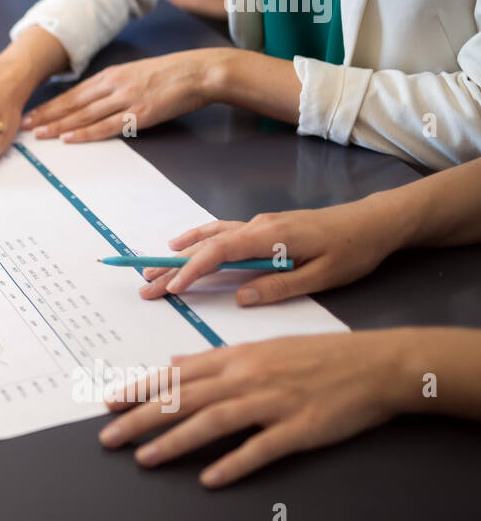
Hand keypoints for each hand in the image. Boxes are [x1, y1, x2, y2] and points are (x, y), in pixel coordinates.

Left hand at [21, 48, 231, 142]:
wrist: (199, 72)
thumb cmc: (171, 75)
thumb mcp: (136, 74)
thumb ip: (114, 86)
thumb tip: (93, 100)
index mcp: (112, 75)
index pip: (73, 93)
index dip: (50, 104)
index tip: (31, 113)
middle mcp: (114, 85)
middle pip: (72, 103)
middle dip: (46, 115)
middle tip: (24, 125)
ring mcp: (126, 99)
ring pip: (84, 114)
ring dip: (59, 125)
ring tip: (39, 134)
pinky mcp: (140, 114)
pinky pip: (107, 126)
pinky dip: (86, 132)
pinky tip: (69, 137)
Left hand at [99, 331, 410, 486]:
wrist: (376, 364)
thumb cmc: (319, 356)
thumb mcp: (262, 347)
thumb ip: (216, 358)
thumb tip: (176, 362)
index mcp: (237, 357)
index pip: (177, 374)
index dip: (140, 389)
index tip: (110, 402)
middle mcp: (248, 377)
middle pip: (184, 398)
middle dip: (141, 417)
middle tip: (109, 436)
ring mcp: (273, 401)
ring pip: (212, 421)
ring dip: (174, 441)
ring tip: (144, 458)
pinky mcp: (299, 427)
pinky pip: (261, 448)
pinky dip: (233, 463)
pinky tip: (210, 478)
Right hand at [138, 195, 405, 305]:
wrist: (374, 222)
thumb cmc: (353, 250)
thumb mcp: (323, 276)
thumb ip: (279, 286)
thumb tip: (240, 298)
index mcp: (270, 237)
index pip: (219, 253)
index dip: (191, 270)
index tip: (171, 288)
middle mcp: (258, 226)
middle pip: (206, 246)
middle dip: (172, 267)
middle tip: (145, 286)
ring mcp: (259, 224)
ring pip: (209, 237)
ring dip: (178, 253)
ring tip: (152, 269)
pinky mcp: (264, 226)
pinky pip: (221, 231)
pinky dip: (197, 238)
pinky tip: (182, 244)